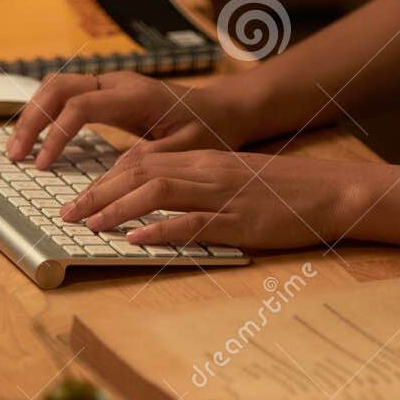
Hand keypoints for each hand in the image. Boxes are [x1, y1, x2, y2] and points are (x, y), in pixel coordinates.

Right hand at [5, 72, 254, 168]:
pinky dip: (46, 112)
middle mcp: (119, 82)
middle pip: (58, 87)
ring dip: (33, 114)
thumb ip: (149, 161)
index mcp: (137, 94)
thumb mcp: (185, 151)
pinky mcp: (107, 92)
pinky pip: (67, 94)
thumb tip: (110, 176)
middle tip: (15, 154)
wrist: (224, 109)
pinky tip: (37, 138)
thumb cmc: (209, 130)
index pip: (80, 105)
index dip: (56, 134)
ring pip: (57, 85)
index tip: (43, 165)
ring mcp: (111, 83)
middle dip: (32, 119)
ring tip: (18, 148)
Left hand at [60, 149, 372, 249]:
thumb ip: (196, 187)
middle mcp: (206, 172)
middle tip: (67, 214)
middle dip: (97, 194)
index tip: (78, 198)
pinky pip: (192, 223)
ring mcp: (222, 196)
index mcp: (203, 160)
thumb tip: (156, 205)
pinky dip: (159, 230)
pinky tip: (136, 239)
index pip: (140, 161)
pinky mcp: (239, 221)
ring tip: (90, 225)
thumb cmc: (284, 191)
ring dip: (118, 209)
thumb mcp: (234, 180)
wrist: (332, 191)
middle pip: (139, 173)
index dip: (103, 179)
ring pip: (157, 193)